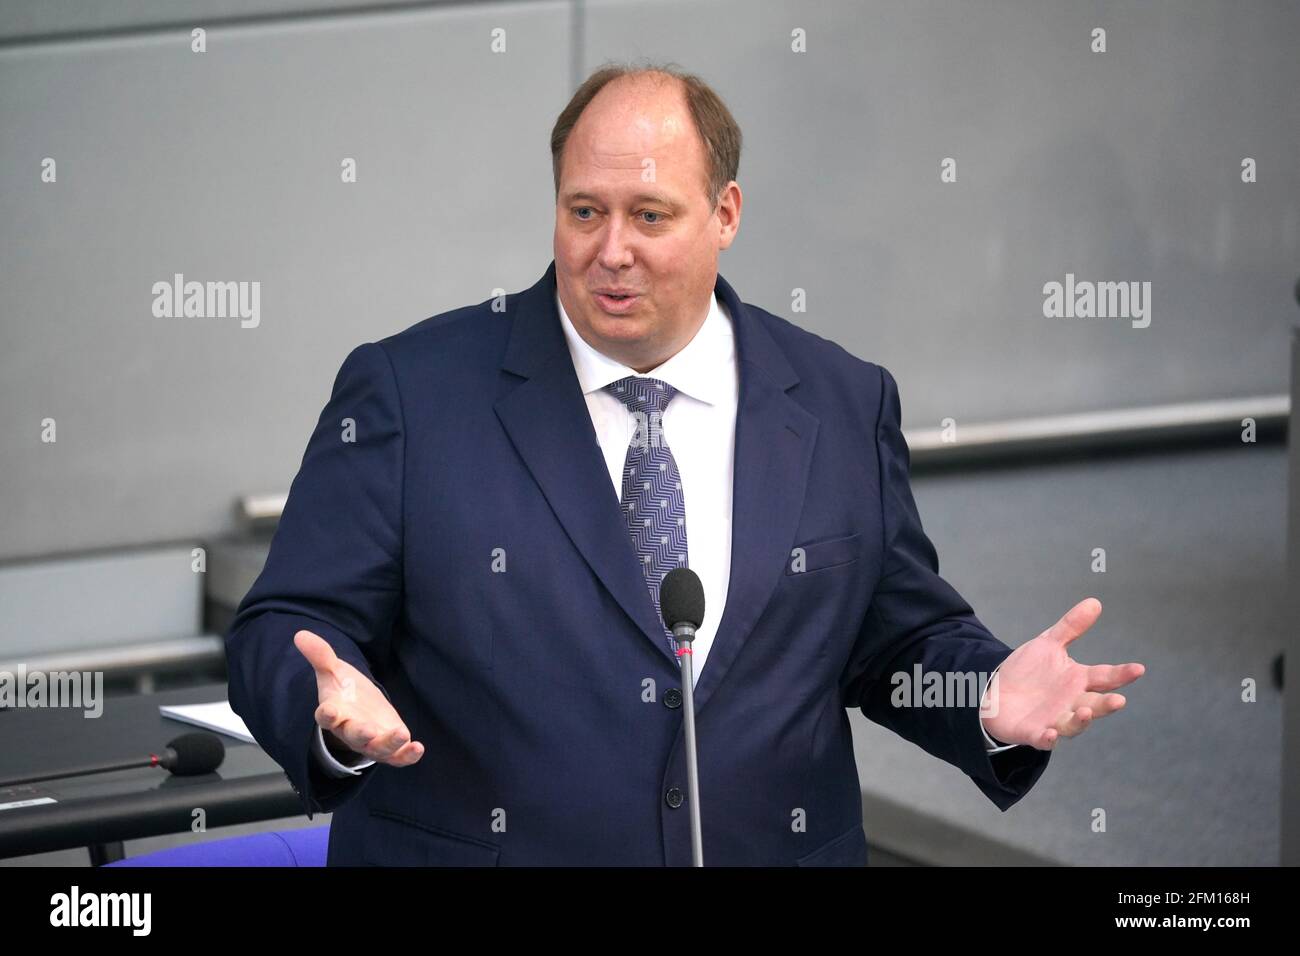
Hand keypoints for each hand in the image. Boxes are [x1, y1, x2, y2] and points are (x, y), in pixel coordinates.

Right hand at [294, 629, 424, 766]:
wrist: (359, 707)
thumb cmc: (343, 690)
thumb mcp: (332, 670)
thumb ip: (320, 655)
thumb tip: (300, 634)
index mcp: (334, 712)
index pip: (326, 717)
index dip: (327, 715)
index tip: (329, 712)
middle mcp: (350, 731)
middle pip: (353, 735)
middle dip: (360, 733)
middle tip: (367, 730)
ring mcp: (370, 741)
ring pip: (377, 748)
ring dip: (389, 744)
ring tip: (402, 734)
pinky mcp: (388, 745)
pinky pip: (397, 756)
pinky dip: (407, 755)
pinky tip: (418, 748)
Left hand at [980, 598, 1144, 749]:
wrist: (996, 690)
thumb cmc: (1029, 670)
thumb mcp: (1049, 644)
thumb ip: (1071, 626)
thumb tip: (1095, 602)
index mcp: (1078, 681)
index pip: (1105, 677)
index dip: (1122, 674)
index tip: (1138, 668)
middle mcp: (1072, 703)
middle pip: (1094, 705)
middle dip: (1106, 705)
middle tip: (1118, 700)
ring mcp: (1055, 720)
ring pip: (1073, 725)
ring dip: (1080, 721)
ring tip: (1083, 712)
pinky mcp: (1034, 733)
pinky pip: (1043, 739)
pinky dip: (1048, 738)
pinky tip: (1049, 733)